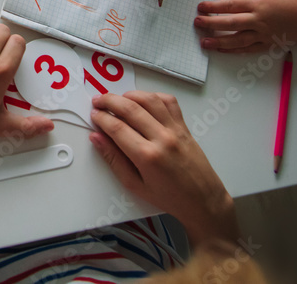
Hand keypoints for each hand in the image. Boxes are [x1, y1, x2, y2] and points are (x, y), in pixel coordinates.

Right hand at [90, 91, 238, 246]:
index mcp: (147, 157)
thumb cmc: (168, 197)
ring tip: (117, 99)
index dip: (101, 118)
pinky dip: (153, 96)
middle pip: (130, 108)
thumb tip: (96, 138)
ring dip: (129, 95)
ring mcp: (175, 130)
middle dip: (109, 101)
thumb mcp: (134, 185)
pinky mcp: (184, 126)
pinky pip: (169, 102)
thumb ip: (113, 160)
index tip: (93, 114)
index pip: (117, 127)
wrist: (203, 200)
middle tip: (98, 101)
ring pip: (149, 100)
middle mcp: (162, 138)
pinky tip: (143, 101)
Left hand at [195, 0, 296, 52]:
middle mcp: (258, 20)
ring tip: (204, 42)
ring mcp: (262, 34)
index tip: (200, 7)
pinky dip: (234, 51)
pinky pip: (247, 50)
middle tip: (197, 23)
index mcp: (257, 4)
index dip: (214, 6)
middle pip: (231, 23)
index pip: (231, 5)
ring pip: (237, 40)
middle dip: (212, 23)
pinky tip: (221, 50)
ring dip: (219, 42)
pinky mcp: (266, 44)